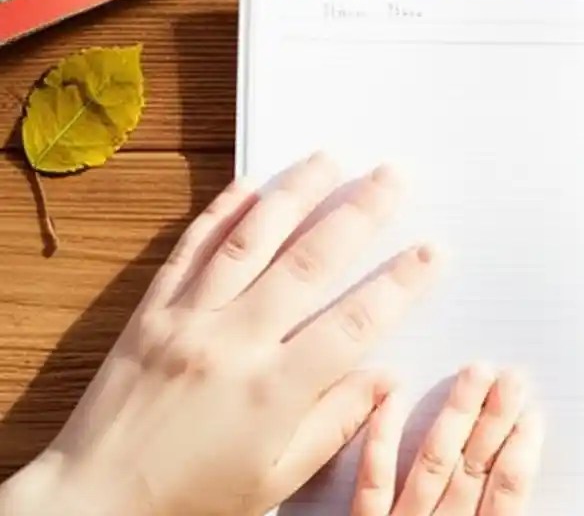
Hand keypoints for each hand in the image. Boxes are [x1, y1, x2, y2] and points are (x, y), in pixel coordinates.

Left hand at [0, 155, 437, 515]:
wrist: (94, 500)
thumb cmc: (189, 500)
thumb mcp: (276, 478)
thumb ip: (334, 424)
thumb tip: (384, 378)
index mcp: (273, 392)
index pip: (355, 324)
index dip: (400, 284)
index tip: (431, 252)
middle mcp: (233, 344)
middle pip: (311, 263)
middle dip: (360, 214)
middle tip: (392, 177)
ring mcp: (189, 321)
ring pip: (252, 241)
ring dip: (295, 194)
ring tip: (328, 160)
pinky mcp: (152, 312)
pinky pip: (191, 250)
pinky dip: (221, 213)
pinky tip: (249, 185)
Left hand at [351, 366, 542, 515]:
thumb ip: (500, 512)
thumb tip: (524, 468)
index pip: (505, 498)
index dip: (523, 454)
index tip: (533, 415)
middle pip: (473, 470)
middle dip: (496, 420)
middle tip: (513, 378)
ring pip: (433, 464)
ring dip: (457, 415)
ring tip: (475, 374)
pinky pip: (372, 482)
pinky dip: (382, 440)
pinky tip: (394, 400)